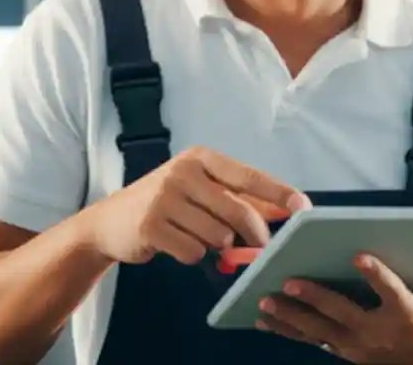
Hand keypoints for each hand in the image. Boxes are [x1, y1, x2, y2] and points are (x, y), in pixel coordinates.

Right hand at [79, 146, 310, 264]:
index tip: (304, 208)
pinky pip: (193, 252)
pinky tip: (176, 245)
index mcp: (200, 158)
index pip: (249, 176)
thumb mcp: (202, 190)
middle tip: (261, 247)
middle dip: (255, 235)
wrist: (109, 222)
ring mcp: (164, 198)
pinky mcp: (151, 226)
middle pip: (238, 211)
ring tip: (198, 237)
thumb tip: (285, 210)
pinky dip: (192, 255)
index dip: (279, 193)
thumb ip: (241, 198)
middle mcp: (182, 172)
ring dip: (216, 245)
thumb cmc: (167, 204)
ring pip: (217, 236)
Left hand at [257, 242, 412, 363]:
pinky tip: (264, 320)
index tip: (359, 256)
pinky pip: (312, 341)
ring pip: (320, 331)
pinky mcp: (346, 353)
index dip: (376, 275)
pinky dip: (287, 331)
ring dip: (291, 318)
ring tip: (265, 302)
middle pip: (343, 314)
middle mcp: (380, 333)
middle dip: (315, 299)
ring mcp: (360, 347)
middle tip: (290, 282)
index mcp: (408, 314)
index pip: (391, 292)